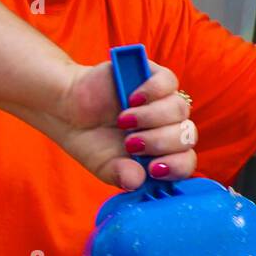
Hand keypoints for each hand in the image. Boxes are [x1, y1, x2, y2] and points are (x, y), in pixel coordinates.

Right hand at [54, 59, 196, 189]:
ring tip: (124, 122)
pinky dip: (153, 91)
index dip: (176, 166)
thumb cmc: (93, 143)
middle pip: (187, 135)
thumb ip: (123, 176)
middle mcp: (170, 128)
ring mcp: (164, 101)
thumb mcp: (107, 168)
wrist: (68, 111)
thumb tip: (136, 179)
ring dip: (152, 118)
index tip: (153, 169)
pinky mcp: (153, 76)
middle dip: (160, 142)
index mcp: (165, 155)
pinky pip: (169, 82)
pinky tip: (133, 99)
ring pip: (180, 109)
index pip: (187, 162)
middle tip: (131, 144)